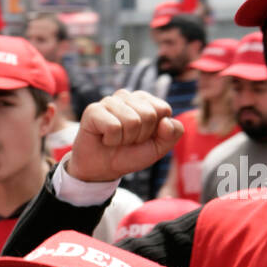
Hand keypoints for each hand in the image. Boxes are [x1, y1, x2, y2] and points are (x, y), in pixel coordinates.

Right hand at [66, 89, 183, 183]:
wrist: (102, 170)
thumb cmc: (129, 155)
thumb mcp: (158, 148)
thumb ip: (173, 134)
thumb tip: (166, 121)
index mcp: (145, 101)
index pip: (163, 109)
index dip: (155, 131)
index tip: (142, 138)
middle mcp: (128, 96)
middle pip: (149, 115)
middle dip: (140, 136)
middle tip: (127, 141)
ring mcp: (110, 101)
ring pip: (132, 121)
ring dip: (125, 139)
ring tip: (115, 140)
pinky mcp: (93, 110)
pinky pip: (113, 127)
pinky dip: (111, 140)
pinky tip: (104, 138)